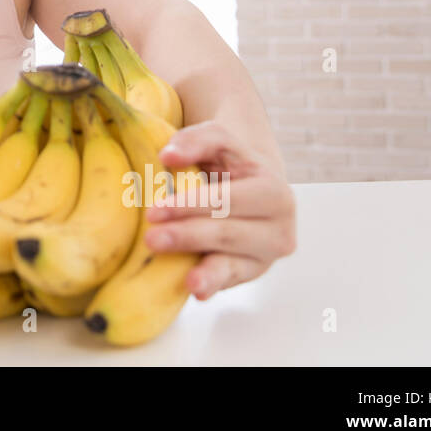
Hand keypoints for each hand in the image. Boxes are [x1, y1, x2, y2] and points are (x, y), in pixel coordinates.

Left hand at [143, 120, 294, 300]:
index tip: (154, 211)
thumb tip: (168, 156)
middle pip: (226, 232)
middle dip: (187, 234)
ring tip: (175, 269)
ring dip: (200, 264)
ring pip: (230, 260)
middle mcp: (279, 227)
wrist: (251, 184)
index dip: (191, 205)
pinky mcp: (253, 272)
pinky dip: (214, 284)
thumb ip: (196, 141)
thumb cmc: (230, 162)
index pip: (227, 200)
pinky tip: (197, 290)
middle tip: (151, 237)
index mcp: (274, 190)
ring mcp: (267, 254)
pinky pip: (232, 279)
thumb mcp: (218, 140)